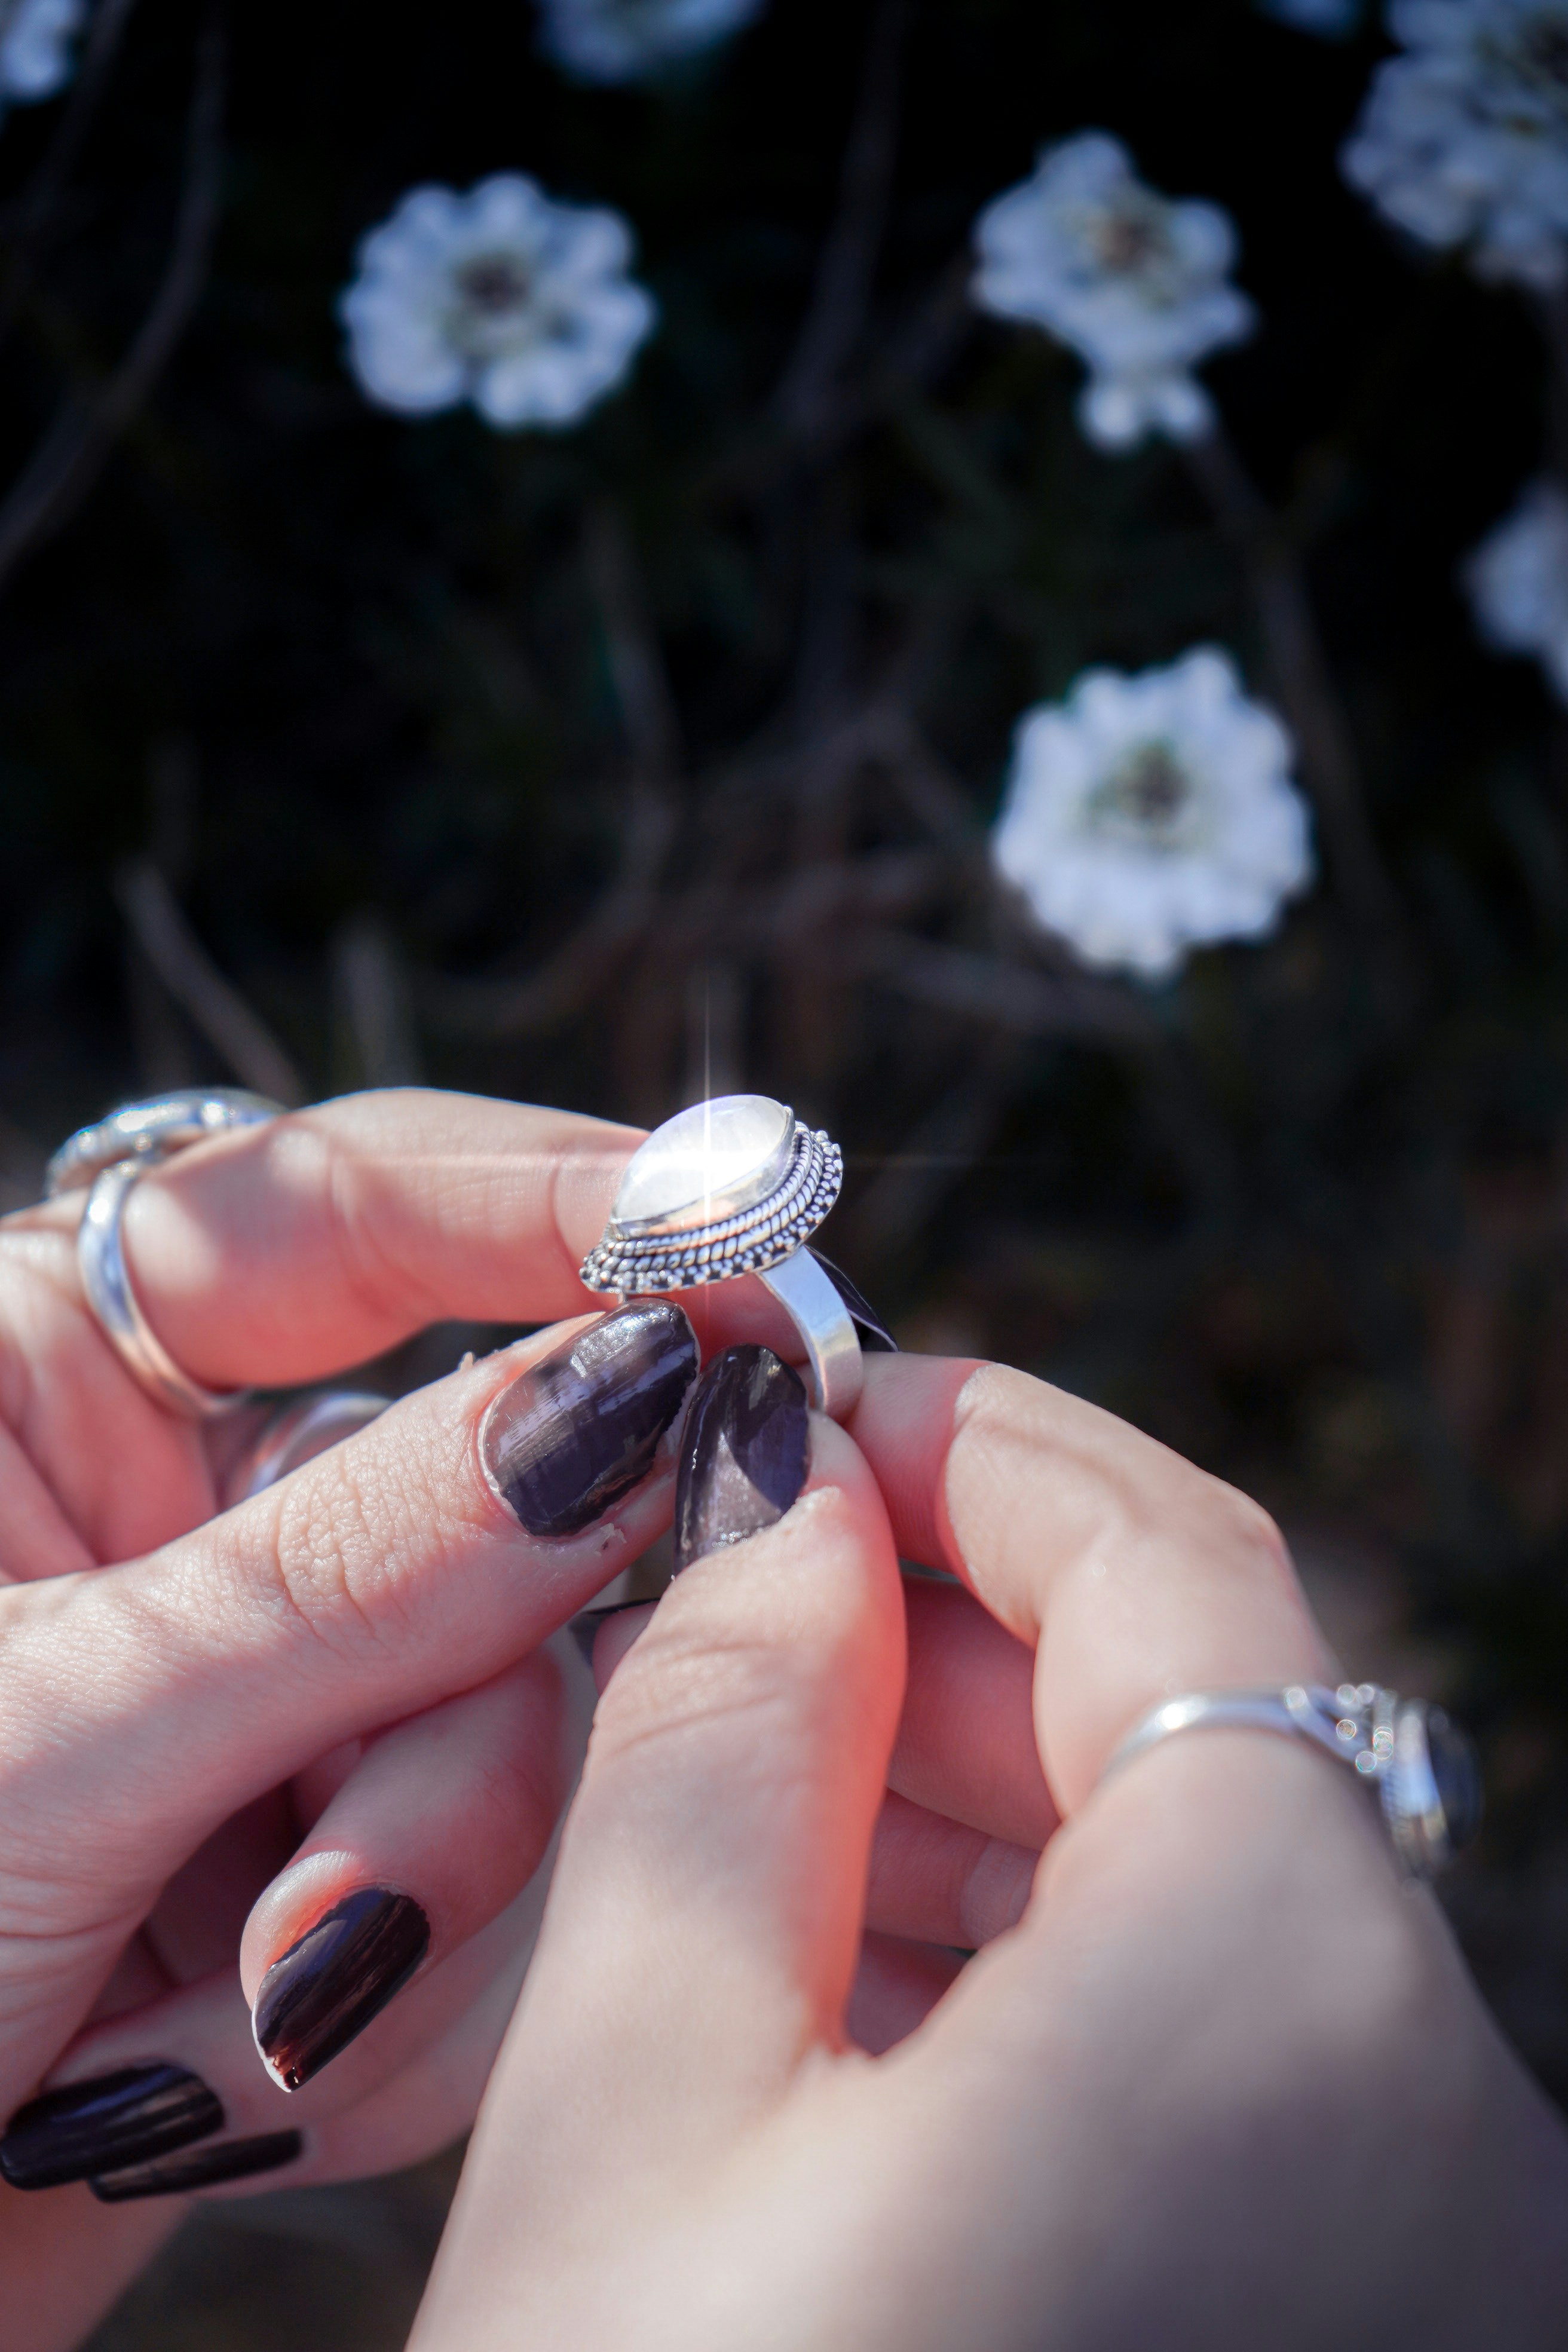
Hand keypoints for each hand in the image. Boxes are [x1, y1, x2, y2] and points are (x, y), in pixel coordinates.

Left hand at [0, 1089, 721, 2349]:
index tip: (743, 1243)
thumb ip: (359, 1572)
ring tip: (198, 2050)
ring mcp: (275, 1691)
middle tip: (337, 1902)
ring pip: (521, 1721)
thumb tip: (639, 1396)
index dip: (560, 1204)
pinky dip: (380, 2017)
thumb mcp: (45, 1739)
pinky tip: (184, 2098)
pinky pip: (498, 1890)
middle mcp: (187, 1508)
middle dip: (446, 1731)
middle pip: (495, 1515)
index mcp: (53, 1374)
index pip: (351, 1205)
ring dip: (401, 1906)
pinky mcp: (326, 1864)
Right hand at [413, 1352, 1567, 2350]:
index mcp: (1289, 1990)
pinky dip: (1046, 1968)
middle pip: (1205, 1727)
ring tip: (762, 1761)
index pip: (1177, 1569)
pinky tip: (861, 1956)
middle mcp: (1443, 2104)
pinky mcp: (1366, 2322)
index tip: (825, 1400)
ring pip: (1211, 1891)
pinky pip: (1222, 2054)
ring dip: (992, 1793)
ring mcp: (1431, 2239)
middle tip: (749, 1581)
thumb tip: (773, 1516)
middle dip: (963, 1623)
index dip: (985, 1447)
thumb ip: (716, 1751)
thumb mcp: (645, 2106)